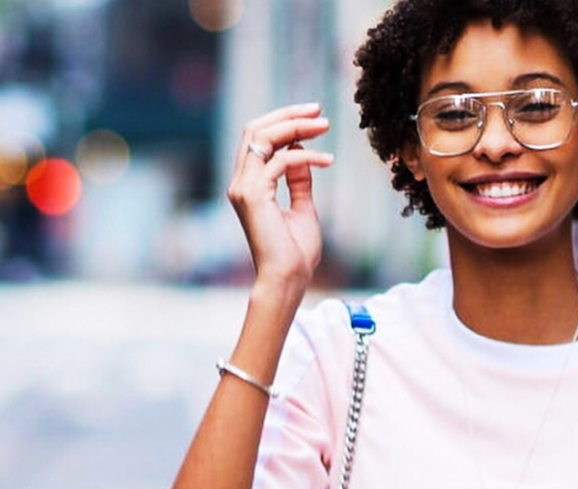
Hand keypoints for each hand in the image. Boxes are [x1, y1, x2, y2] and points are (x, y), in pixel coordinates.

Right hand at [226, 102, 334, 298]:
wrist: (288, 279)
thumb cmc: (295, 252)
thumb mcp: (302, 208)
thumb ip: (299, 181)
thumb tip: (302, 154)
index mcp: (249, 184)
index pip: (258, 138)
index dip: (284, 121)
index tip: (314, 117)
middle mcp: (241, 182)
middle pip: (255, 129)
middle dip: (288, 115)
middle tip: (318, 111)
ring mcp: (243, 188)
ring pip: (262, 137)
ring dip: (296, 127)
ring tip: (324, 127)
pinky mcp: (253, 196)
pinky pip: (279, 161)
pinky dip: (305, 157)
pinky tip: (327, 161)